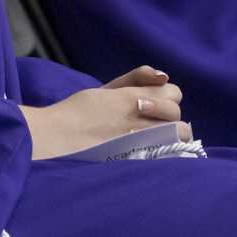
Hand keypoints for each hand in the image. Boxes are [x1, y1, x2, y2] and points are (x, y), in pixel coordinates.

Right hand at [20, 65, 190, 159]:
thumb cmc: (79, 110)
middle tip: (153, 123)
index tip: (154, 103)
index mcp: (135, 97)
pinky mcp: (138, 160)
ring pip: (177, 136)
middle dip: (170, 117)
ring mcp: (142, 141)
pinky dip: (167, 153)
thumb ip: (136, 78)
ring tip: (159, 140)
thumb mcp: (108, 88)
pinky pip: (168, 155)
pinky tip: (154, 154)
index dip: (166, 96)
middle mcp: (142, 118)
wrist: (59, 137)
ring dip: (172, 136)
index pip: (173, 92)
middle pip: (177, 114)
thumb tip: (163, 75)